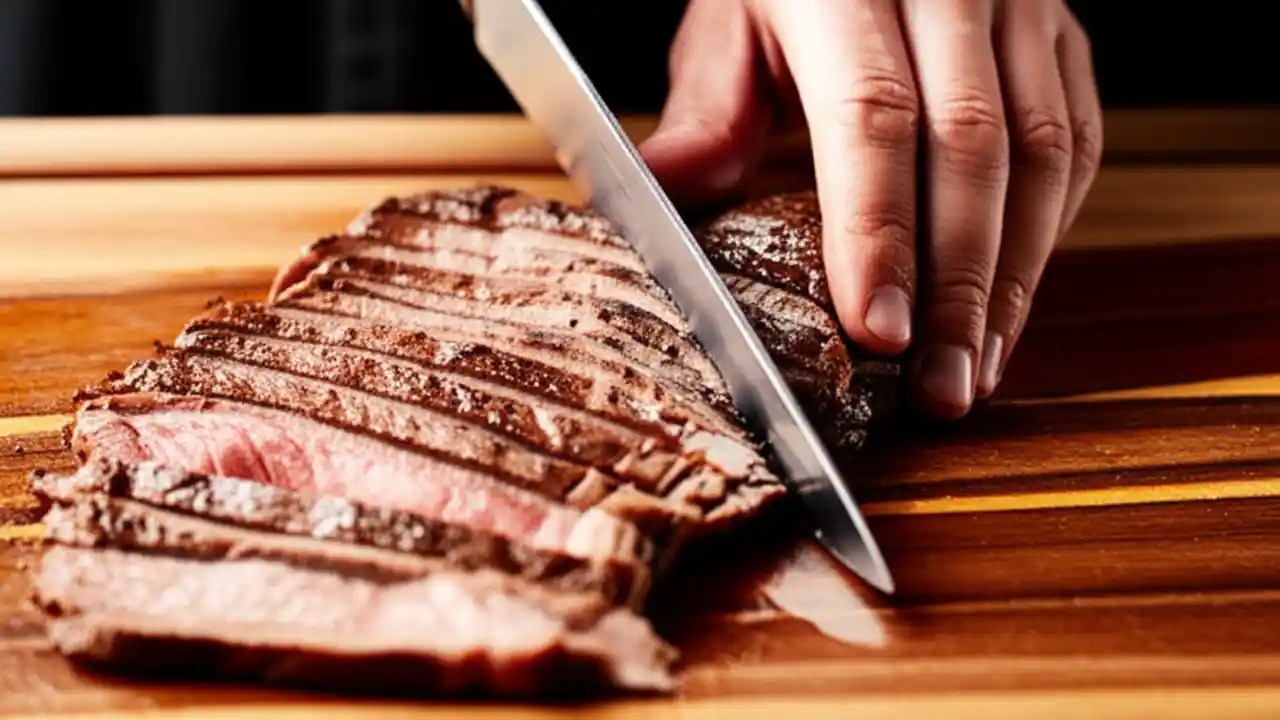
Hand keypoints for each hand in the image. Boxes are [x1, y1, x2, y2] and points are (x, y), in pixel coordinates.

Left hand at [639, 0, 1101, 418]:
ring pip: (1043, 152)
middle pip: (974, 146)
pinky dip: (1048, 233)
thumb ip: (707, 108)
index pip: (872, 115)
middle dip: (960, 284)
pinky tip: (1011, 305)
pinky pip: (1077, 141)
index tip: (875, 330)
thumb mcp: (730, 17)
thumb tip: (662, 194)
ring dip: (1015, 277)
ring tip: (977, 368)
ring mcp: (1023, 7)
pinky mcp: (1063, 37)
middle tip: (940, 387)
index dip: (878, 231)